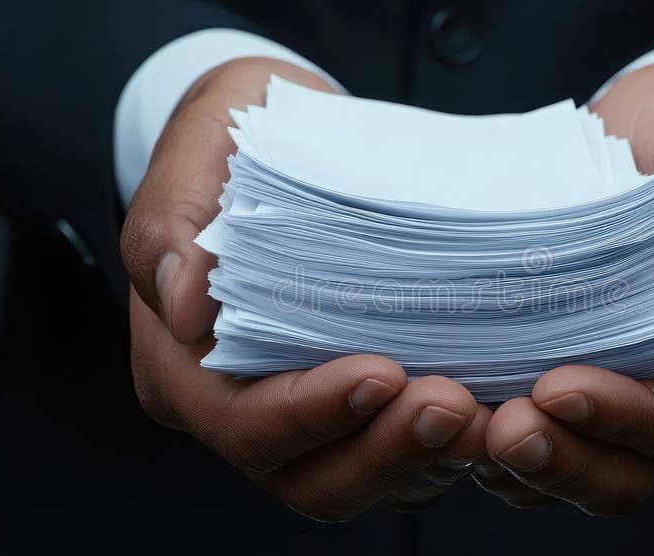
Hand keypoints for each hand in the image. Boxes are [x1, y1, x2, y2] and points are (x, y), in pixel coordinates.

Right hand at [121, 58, 488, 518]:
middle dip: (383, 451)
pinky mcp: (346, 415)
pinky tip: (482, 419)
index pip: (241, 421)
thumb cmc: (231, 147)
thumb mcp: (196, 156)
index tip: (383, 372)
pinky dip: (437, 457)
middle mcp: (235, 410)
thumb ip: (171, 229)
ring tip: (478, 416)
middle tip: (453, 405)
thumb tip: (186, 308)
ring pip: (355, 484)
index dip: (311, 412)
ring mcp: (296, 421)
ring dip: (420, 462)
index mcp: (182, 366)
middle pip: (305, 478)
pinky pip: (391, 466)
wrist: (277, 146)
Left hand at [474, 63, 653, 514]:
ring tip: (464, 429)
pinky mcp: (562, 384)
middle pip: (623, 474)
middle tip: (500, 428)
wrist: (642, 126)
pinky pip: (532, 444)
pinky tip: (451, 416)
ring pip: (571, 471)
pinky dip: (490, 447)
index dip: (624, 417)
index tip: (558, 388)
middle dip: (561, 460)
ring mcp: (614, 398)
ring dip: (518, 466)